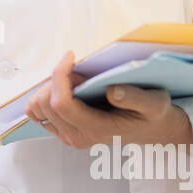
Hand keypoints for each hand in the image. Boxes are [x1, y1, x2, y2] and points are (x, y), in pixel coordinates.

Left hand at [24, 50, 192, 149]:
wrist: (152, 130)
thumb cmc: (153, 114)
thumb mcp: (155, 103)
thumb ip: (135, 97)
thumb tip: (112, 90)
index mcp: (96, 130)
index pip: (61, 103)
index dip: (59, 75)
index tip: (71, 55)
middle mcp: (77, 137)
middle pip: (45, 104)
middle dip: (56, 79)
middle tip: (78, 68)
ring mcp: (67, 136)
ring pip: (37, 108)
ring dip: (50, 86)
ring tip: (74, 79)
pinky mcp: (63, 131)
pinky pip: (39, 112)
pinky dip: (47, 94)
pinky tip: (68, 87)